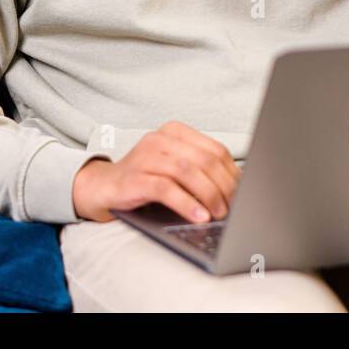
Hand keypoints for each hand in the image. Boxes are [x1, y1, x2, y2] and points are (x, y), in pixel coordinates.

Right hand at [72, 121, 241, 222]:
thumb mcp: (175, 168)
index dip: (233, 173)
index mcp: (175, 132)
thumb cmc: (146, 179)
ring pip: (187, 171)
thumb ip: (200, 170)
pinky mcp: (135, 177)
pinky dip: (186, 204)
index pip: (214, 149)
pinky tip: (198, 216)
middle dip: (224, 187)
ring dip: (208, 195)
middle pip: (204, 160)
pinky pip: (166, 189)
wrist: (105, 187)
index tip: (243, 194)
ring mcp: (146, 156)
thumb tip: (237, 188)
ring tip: (218, 214)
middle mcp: (160, 139)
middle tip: (233, 208)